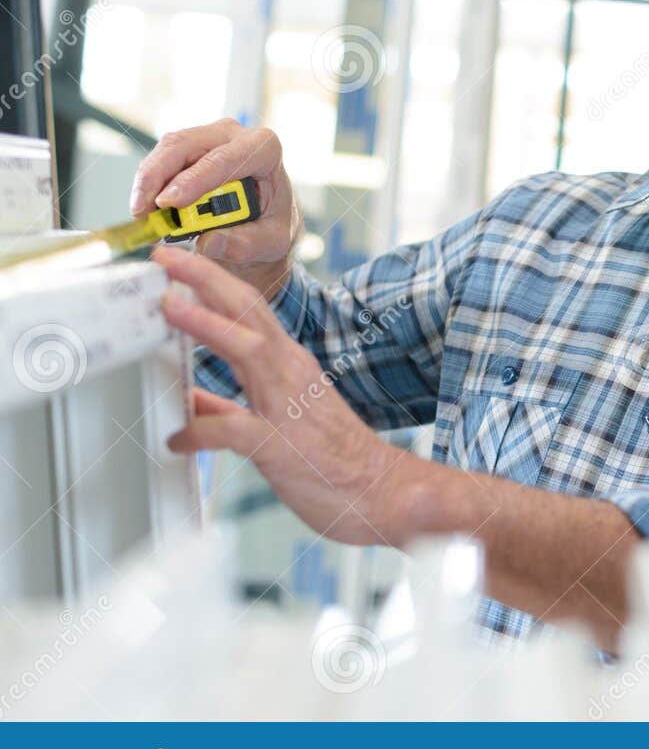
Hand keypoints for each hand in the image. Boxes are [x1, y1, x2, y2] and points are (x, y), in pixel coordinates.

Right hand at [130, 118, 300, 297]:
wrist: (265, 217)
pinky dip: (147, 187)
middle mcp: (234, 135)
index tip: (171, 202)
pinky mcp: (186, 148)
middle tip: (142, 212)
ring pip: (166, 150)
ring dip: (148, 183)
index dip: (195, 178)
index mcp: (265, 150)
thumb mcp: (272, 241)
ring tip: (142, 217)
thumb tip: (209, 242)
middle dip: (158, 177)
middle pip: (186, 145)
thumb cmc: (273, 222)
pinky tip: (145, 211)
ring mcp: (207, 138)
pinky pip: (159, 161)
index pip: (226, 158)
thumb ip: (245, 244)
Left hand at [154, 245, 435, 546]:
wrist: (382, 492)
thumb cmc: (335, 460)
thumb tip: (189, 399)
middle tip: (165, 256)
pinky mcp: (282, 445)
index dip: (211, 282)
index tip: (177, 263)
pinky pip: (232, 430)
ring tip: (169, 304)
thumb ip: (228, 409)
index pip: (248, 308)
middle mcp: (291, 373)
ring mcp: (289, 406)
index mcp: (290, 365)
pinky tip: (178, 438)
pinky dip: (200, 431)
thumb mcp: (278, 422)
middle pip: (247, 310)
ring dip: (205, 323)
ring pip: (245, 349)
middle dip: (204, 279)